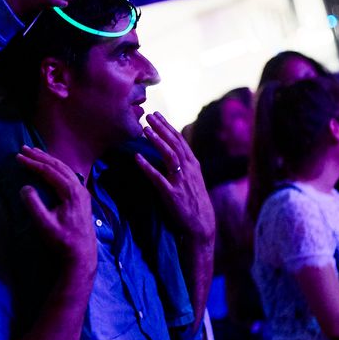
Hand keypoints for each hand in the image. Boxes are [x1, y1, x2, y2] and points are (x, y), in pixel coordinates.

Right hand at [16, 146, 96, 276]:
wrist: (82, 254)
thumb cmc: (62, 241)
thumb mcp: (44, 225)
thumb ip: (34, 205)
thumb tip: (25, 187)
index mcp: (70, 192)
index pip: (48, 171)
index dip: (32, 163)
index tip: (18, 157)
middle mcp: (79, 188)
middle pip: (57, 165)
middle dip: (40, 156)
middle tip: (24, 148)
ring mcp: (82, 192)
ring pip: (64, 169)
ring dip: (49, 160)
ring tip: (35, 153)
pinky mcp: (82, 197)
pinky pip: (68, 175)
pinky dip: (56, 168)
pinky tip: (51, 167)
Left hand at [134, 112, 214, 244]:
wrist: (201, 225)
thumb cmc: (194, 201)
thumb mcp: (192, 179)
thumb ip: (182, 164)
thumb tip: (168, 149)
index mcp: (193, 164)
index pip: (180, 140)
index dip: (168, 126)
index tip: (157, 114)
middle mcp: (188, 170)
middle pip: (174, 143)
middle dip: (161, 128)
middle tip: (148, 116)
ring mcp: (180, 181)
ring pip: (169, 155)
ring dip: (157, 141)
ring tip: (145, 130)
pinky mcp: (171, 194)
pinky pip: (157, 177)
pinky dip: (147, 166)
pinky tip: (137, 157)